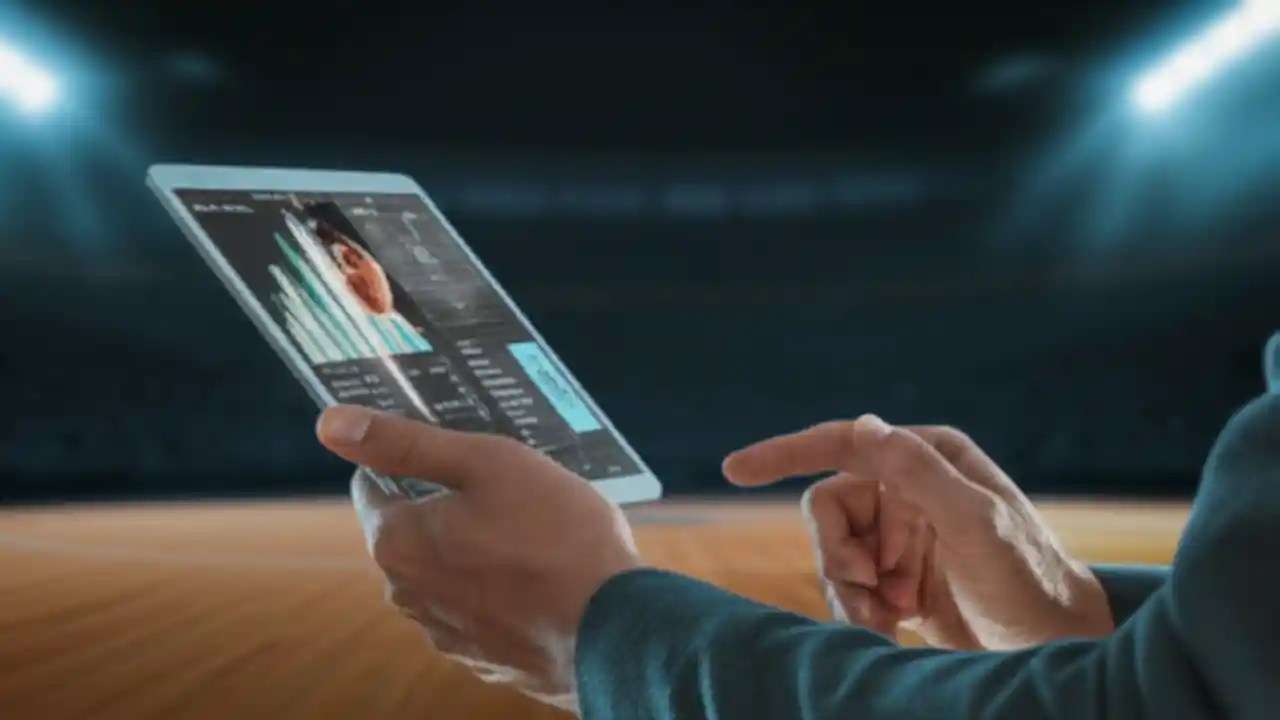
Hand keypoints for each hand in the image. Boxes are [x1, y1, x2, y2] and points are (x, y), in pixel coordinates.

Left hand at [317, 405, 641, 710]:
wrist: (615, 627)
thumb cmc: (555, 534)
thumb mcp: (487, 462)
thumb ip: (406, 442)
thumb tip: (331, 422)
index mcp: (397, 543)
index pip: (374, 486)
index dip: (413, 462)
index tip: (458, 454)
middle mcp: (408, 596)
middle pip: (413, 532)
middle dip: (449, 509)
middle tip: (508, 489)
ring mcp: (447, 635)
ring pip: (448, 574)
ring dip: (476, 552)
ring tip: (535, 533)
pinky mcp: (486, 660)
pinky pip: (482, 611)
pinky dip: (502, 592)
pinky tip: (544, 577)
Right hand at [723, 415, 1114, 649]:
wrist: (1052, 649)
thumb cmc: (1028, 581)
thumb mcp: (976, 523)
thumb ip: (918, 472)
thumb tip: (864, 425)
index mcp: (930, 457)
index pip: (843, 443)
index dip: (785, 452)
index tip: (735, 469)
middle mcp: (911, 487)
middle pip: (830, 508)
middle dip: (837, 555)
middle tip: (866, 590)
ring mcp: (902, 533)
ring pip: (834, 552)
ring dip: (848, 590)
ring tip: (886, 620)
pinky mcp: (898, 576)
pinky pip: (847, 585)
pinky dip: (858, 610)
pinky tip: (893, 628)